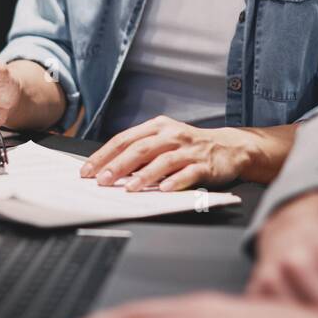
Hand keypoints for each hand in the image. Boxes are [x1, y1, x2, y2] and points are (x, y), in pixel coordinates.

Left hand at [81, 115, 251, 190]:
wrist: (229, 147)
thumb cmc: (189, 147)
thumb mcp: (163, 141)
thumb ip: (140, 151)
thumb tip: (108, 169)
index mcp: (157, 127)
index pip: (124, 139)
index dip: (104, 155)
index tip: (87, 171)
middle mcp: (172, 135)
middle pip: (141, 149)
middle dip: (119, 165)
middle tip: (103, 181)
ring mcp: (189, 149)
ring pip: (163, 161)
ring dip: (145, 175)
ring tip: (130, 188)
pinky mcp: (205, 164)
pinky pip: (188, 173)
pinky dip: (175, 181)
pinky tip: (164, 190)